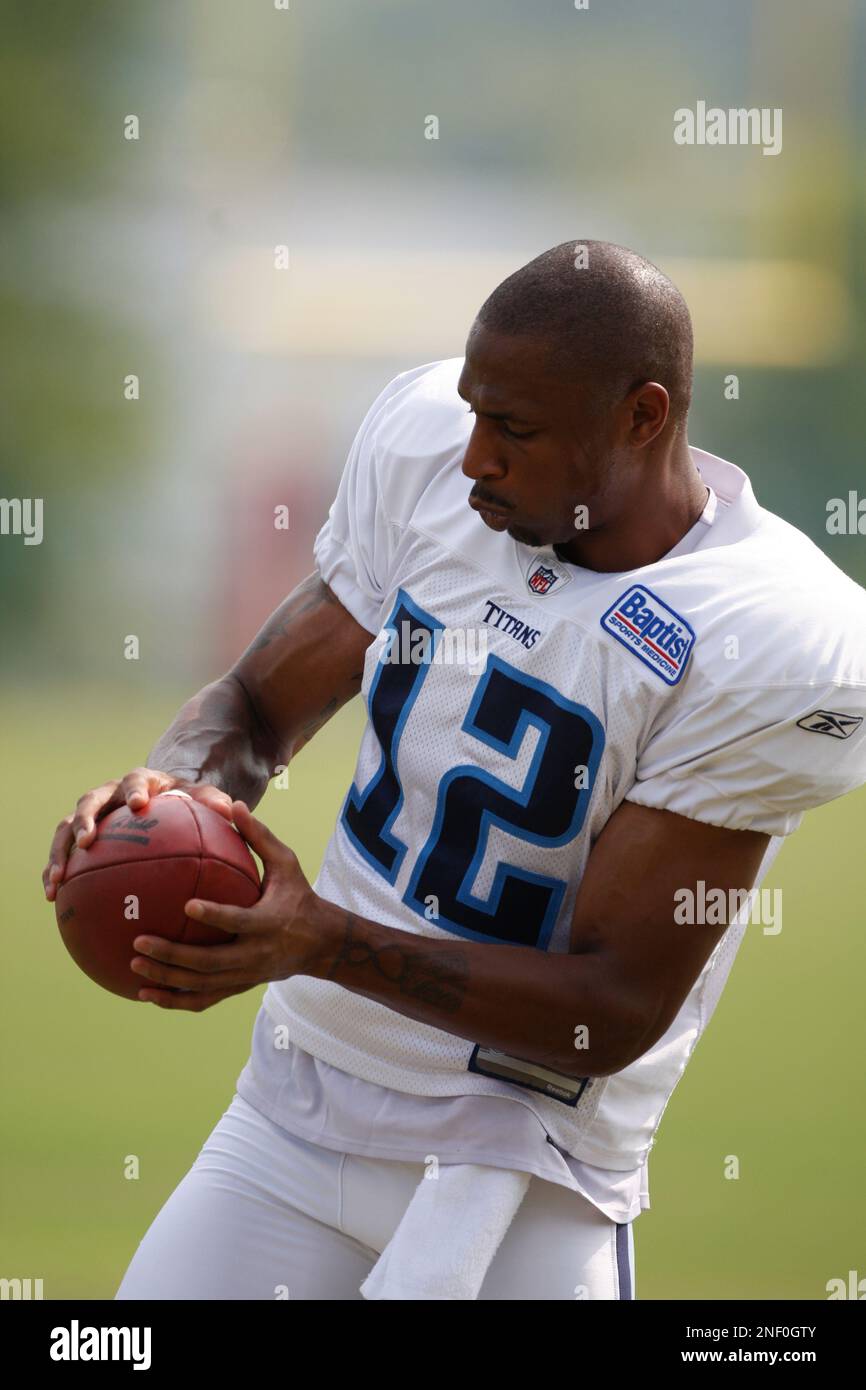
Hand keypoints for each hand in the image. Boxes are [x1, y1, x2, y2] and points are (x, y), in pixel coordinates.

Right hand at [43, 768, 233, 900]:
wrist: (164, 802)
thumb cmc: (187, 802)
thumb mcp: (203, 798)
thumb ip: (215, 802)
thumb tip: (230, 811)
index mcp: (139, 781)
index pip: (135, 781)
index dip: (134, 790)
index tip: (138, 804)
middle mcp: (109, 794)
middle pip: (88, 802)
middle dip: (84, 821)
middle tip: (86, 843)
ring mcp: (91, 815)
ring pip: (65, 829)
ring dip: (59, 853)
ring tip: (57, 881)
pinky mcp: (81, 837)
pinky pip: (63, 853)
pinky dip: (54, 872)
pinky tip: (53, 898)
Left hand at [130, 802, 321, 1010]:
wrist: (321, 944)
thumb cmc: (299, 895)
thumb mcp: (287, 864)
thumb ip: (260, 837)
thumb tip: (233, 805)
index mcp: (268, 922)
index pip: (238, 922)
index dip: (214, 916)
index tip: (186, 906)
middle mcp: (256, 955)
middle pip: (210, 963)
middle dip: (172, 956)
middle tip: (138, 942)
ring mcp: (246, 976)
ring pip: (202, 985)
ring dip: (166, 980)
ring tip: (133, 966)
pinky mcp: (239, 988)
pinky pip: (203, 999)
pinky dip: (175, 1000)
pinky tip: (145, 994)